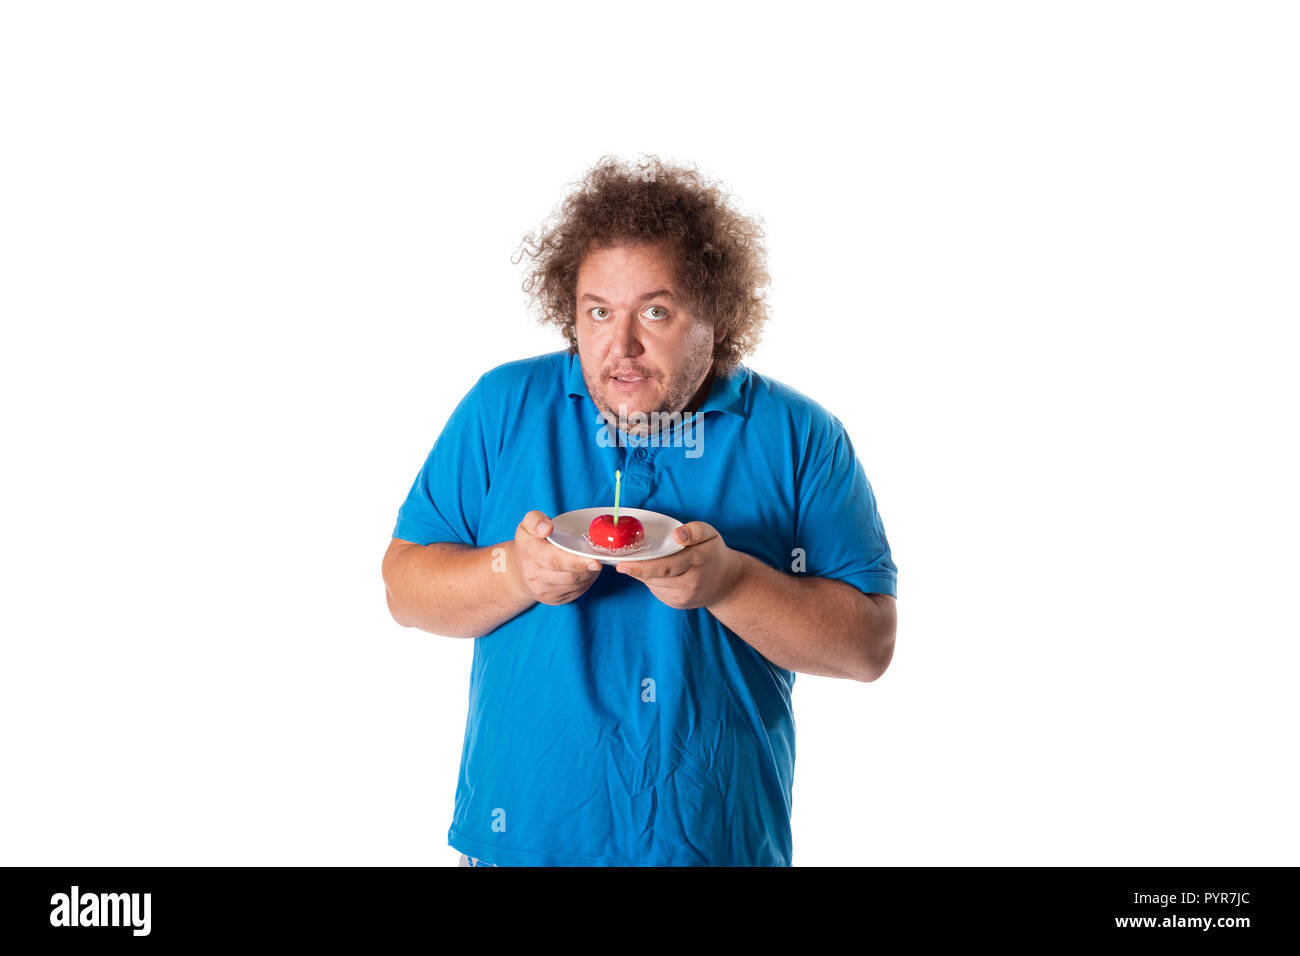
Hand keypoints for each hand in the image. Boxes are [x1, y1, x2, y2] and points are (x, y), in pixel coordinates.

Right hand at [506, 510, 602, 605]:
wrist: (519, 570)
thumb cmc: (530, 542)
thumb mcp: (528, 523)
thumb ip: (536, 520)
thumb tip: (547, 528)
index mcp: (529, 553)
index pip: (555, 561)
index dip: (577, 562)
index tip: (595, 561)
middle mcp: (533, 575)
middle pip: (568, 576)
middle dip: (587, 569)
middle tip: (599, 561)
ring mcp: (542, 591)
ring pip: (574, 585)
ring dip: (588, 575)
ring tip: (592, 563)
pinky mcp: (552, 600)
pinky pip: (575, 592)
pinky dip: (585, 582)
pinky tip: (586, 572)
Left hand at [615, 521, 745, 609]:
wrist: (727, 583)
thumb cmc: (714, 553)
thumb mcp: (710, 534)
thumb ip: (694, 530)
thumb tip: (677, 535)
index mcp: (697, 561)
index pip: (666, 566)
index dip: (642, 567)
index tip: (621, 565)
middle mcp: (690, 583)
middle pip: (655, 577)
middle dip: (637, 570)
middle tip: (621, 563)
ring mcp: (683, 597)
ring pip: (653, 584)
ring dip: (645, 574)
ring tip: (646, 563)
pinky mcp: (677, 604)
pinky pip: (656, 591)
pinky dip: (652, 581)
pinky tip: (659, 573)